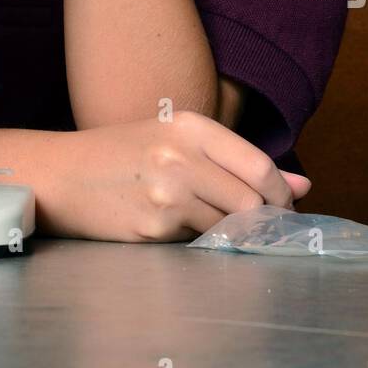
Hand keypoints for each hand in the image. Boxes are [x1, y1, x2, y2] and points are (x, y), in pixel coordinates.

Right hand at [37, 110, 311, 242]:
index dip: (281, 196)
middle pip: (251, 202)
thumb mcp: (176, 141)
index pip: (259, 167)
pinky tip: (175, 228)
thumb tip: (304, 187)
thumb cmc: (122, 155)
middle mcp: (180, 155)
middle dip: (263, 221)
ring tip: (207, 223)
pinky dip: (197, 240)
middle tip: (258, 229)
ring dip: (229, 233)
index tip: (284, 209)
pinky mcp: (153, 227)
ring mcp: (166, 193)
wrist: (62, 175)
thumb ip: (239, 161)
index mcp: (189, 126)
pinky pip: (197, 242)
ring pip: (229, 227)